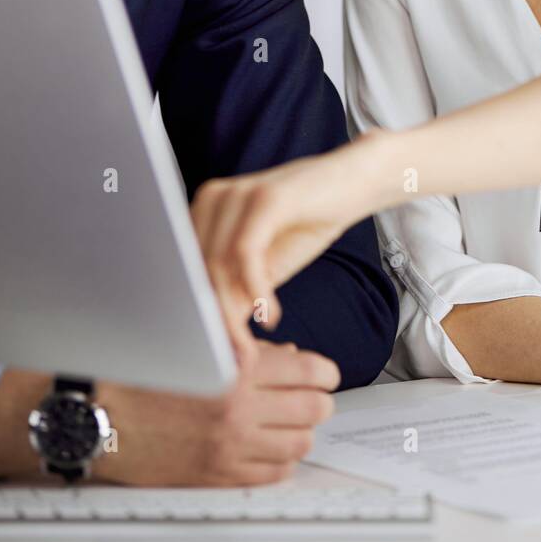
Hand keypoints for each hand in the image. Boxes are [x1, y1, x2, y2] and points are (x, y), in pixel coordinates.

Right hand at [93, 341, 339, 485]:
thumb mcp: (201, 343)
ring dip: (301, 430)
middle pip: (314, 409)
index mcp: (237, 367)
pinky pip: (273, 474)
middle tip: (313, 396)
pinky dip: (280, 461)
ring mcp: (231, 446)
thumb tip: (292, 359)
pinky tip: (271, 448)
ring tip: (292, 422)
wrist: (103, 414)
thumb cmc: (145, 372)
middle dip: (318, 400)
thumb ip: (251, 348)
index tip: (324, 374)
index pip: (309, 372)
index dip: (325, 372)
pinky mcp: (219, 474)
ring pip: (299, 444)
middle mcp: (239, 409)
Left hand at [192, 135, 385, 349]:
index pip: (185, 267)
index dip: (194, 310)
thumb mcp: (268, 265)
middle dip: (214, 320)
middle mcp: (213, 197)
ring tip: (250, 347)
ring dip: (232, 314)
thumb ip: (239, 291)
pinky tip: (272, 315)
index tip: (208, 351)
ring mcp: (237, 194)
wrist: (354, 183)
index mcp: (206, 208)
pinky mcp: (264, 198)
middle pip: (198, 270)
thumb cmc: (309, 220)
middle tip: (232, 358)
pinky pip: (246, 254)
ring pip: (218, 266)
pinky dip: (258, 291)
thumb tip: (214, 337)